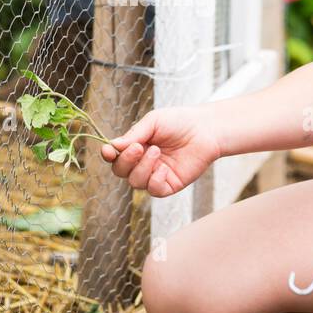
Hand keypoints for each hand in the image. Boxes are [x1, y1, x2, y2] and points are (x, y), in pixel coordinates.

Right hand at [99, 107, 221, 196]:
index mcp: (135, 146)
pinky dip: (155, 180)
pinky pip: (153, 190)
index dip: (108, 155)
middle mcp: (141, 162)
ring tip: (158, 151)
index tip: (108, 151)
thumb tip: (113, 146)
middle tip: (139, 147)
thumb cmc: (179, 122)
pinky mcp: (168, 185)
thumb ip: (134, 134)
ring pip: (135, 182)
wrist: (205, 130)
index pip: (114, 155)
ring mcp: (154, 175)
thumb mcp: (153, 122)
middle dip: (126, 161)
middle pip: (120, 171)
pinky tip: (164, 168)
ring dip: (143, 167)